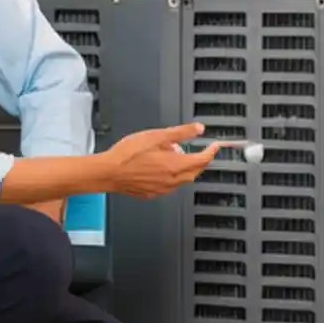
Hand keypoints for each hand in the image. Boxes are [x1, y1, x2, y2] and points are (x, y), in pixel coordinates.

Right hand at [104, 123, 219, 198]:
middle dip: (200, 161)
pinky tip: (162, 169)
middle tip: (200, 151)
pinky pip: (170, 186)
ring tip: (175, 156)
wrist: (109, 172)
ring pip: (183, 180)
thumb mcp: (157, 136)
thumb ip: (180, 132)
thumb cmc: (128, 154)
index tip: (214, 146)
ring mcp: (162, 189)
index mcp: (175, 165)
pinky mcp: (152, 194)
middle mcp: (172, 180)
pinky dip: (173, 177)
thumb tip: (198, 129)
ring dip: (186, 169)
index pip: (202, 160)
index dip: (211, 152)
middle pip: (195, 172)